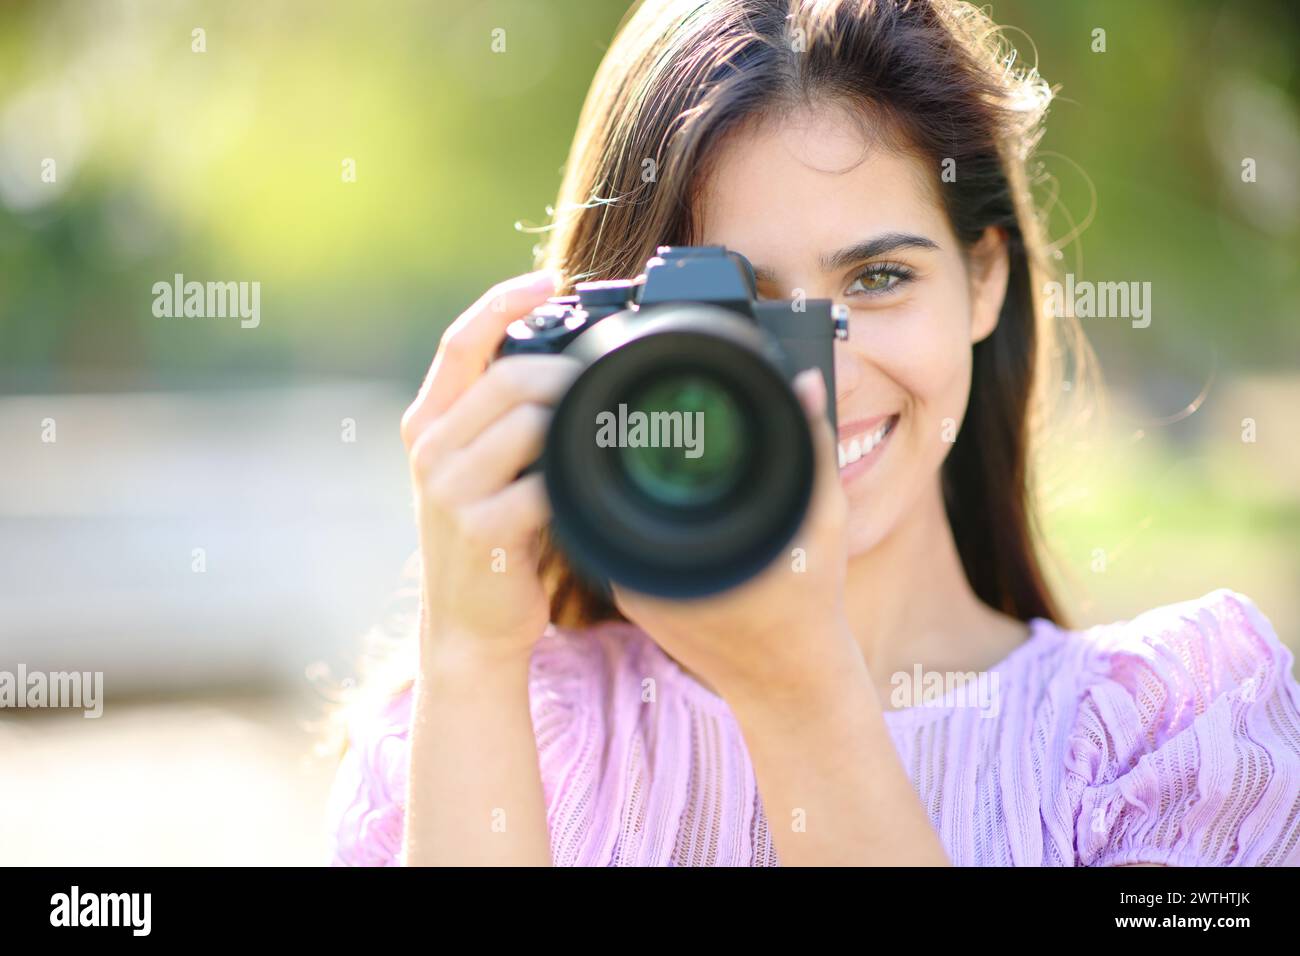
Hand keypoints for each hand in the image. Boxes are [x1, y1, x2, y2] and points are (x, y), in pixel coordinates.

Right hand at [400, 269, 581, 661]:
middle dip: (564, 369)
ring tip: (605, 431)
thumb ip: (503, 417)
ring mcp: (450, 492)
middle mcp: (430, 451)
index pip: (459, 342)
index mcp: (428, 424)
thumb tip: (569, 358)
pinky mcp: (480, 532)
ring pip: (528, 423)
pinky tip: (591, 483)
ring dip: (577, 421)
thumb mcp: (481, 466)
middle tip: (604, 379)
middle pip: (505, 376)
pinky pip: (542, 484)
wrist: (470, 624)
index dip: (502, 302)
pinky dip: (575, 477)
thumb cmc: (492, 535)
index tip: (549, 278)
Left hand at [611, 368, 856, 700]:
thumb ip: (813, 447)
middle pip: (619, 480)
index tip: (647, 397)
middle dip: (635, 442)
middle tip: (647, 405)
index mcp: (685, 544)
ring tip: (653, 441)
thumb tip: (808, 381)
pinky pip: (626, 535)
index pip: (635, 465)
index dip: (639, 425)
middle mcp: (645, 563)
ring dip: (635, 478)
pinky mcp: (633, 597)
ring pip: (618, 507)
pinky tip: (666, 495)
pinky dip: (644, 512)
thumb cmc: (810, 604)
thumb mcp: (821, 520)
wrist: (788, 684)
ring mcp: (631, 585)